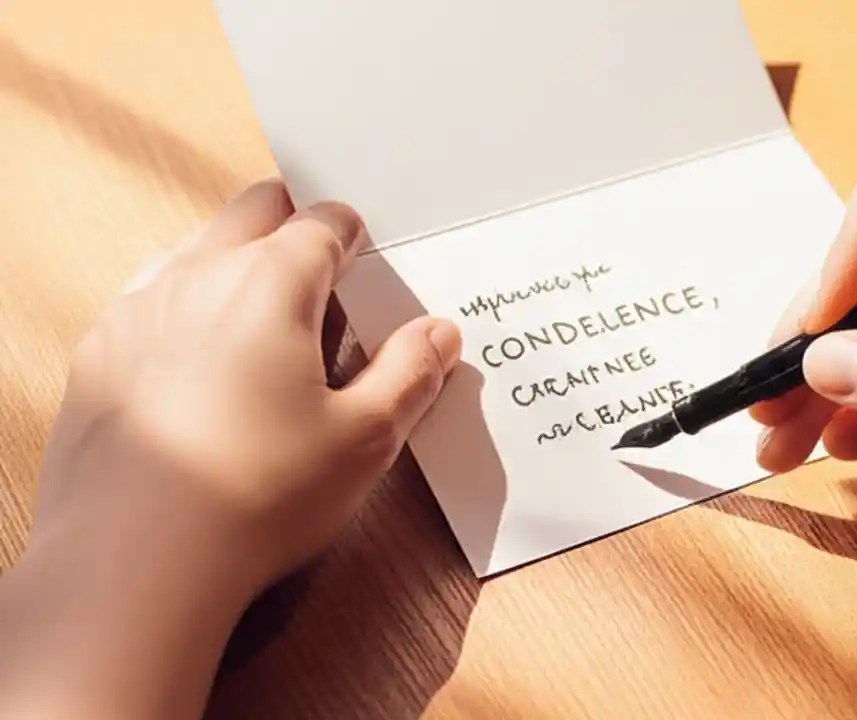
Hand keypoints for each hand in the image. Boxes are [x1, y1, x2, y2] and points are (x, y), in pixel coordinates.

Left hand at [0, 180, 459, 717]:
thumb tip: (438, 333)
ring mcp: (137, 310)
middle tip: (322, 277)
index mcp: (270, 282)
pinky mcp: (98, 354)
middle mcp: (197, 275)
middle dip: (292, 226)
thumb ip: (410, 374)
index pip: (322, 222)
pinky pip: (148, 300)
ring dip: (236, 263)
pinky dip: (185, 309)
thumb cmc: (258, 498)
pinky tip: (201, 368)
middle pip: (253, 210)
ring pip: (196, 248)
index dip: (352, 235)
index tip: (364, 260)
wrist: (135, 563)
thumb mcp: (363, 440)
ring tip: (265, 325)